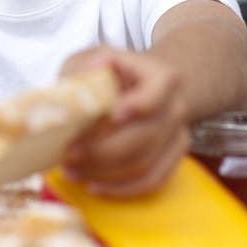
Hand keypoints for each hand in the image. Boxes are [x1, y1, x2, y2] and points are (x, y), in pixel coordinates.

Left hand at [59, 46, 189, 197]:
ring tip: (71, 170)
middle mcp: (175, 107)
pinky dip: (121, 188)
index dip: (135, 107)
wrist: (141, 86)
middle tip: (69, 153)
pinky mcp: (172, 159)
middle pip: (144, 136)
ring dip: (104, 172)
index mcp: (161, 77)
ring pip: (145, 163)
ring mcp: (177, 135)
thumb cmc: (111, 73)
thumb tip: (90, 72)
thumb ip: (88, 66)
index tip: (111, 114)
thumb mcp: (95, 58)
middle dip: (102, 149)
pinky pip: (151, 181)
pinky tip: (93, 186)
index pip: (154, 95)